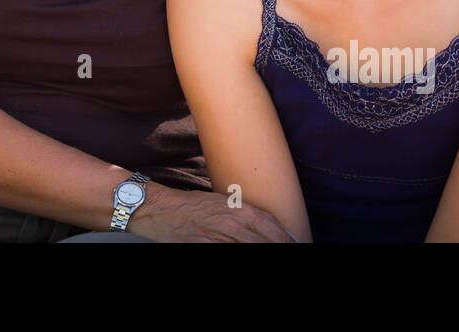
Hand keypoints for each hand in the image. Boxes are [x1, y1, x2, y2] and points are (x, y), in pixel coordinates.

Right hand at [125, 182, 300, 241]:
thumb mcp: (221, 202)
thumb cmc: (190, 205)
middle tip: (296, 248)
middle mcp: (235, 224)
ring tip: (279, 253)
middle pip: (268, 241)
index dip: (287, 238)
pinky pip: (233, 254)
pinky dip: (246, 256)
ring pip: (254, 247)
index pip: (273, 226)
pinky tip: (251, 256)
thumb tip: (262, 226)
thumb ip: (242, 214)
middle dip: (281, 246)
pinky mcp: (209, 247)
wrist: (162, 211)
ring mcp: (222, 238)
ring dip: (267, 249)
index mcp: (239, 208)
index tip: (297, 242)